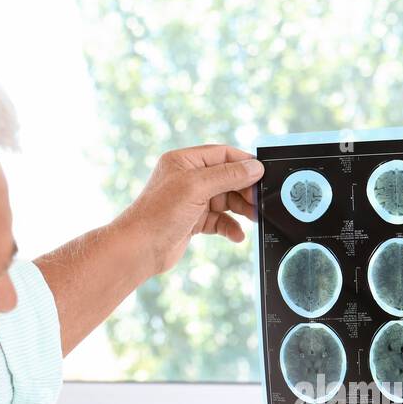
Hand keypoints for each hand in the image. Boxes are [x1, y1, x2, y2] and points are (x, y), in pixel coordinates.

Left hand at [120, 144, 264, 277]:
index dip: (243, 163)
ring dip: (241, 209)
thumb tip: (255, 168)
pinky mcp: (192, 221)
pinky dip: (229, 226)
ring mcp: (190, 200)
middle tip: (260, 201)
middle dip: (244, 190)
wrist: (139, 249)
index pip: (221, 154)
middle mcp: (187, 178)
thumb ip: (227, 176)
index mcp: (184, 161)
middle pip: (226, 178)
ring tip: (254, 218)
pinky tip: (237, 235)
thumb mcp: (196, 187)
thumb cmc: (159, 214)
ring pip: (224, 200)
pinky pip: (218, 220)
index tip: (263, 175)